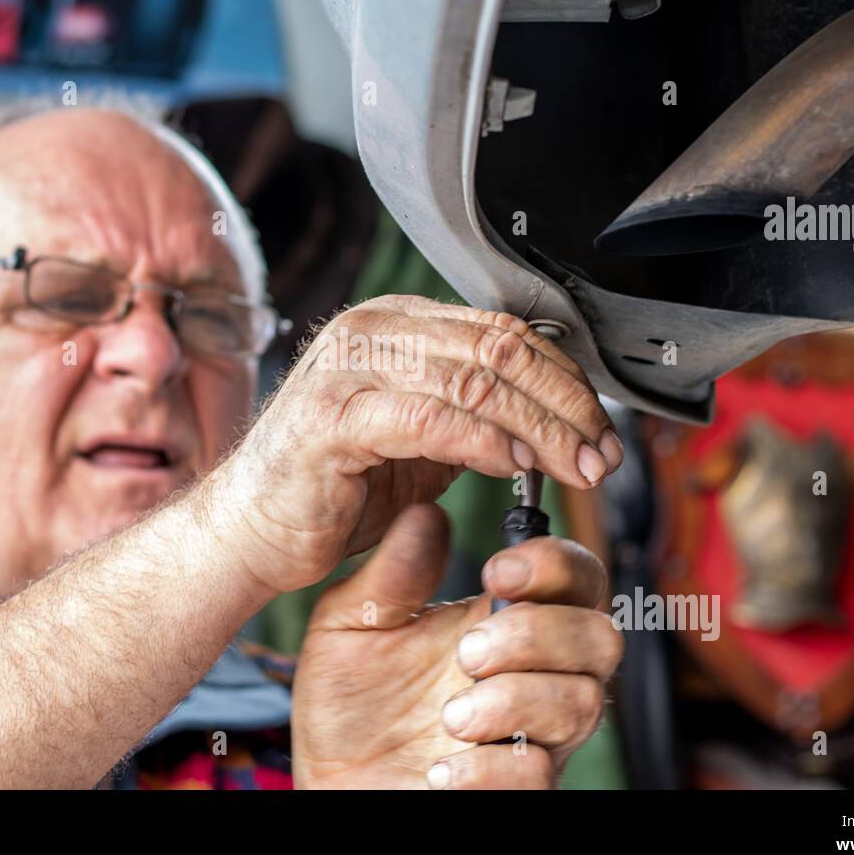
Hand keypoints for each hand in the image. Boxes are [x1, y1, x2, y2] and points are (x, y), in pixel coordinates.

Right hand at [216, 295, 622, 593]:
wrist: (251, 529)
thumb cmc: (334, 488)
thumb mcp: (422, 443)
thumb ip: (477, 418)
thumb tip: (556, 424)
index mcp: (397, 325)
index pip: (504, 333)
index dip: (565, 380)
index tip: (602, 430)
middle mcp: (371, 330)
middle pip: (498, 350)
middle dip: (565, 404)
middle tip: (602, 453)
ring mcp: (348, 367)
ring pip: (473, 381)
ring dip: (539, 428)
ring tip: (574, 467)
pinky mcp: (332, 416)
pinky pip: (428, 419)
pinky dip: (483, 441)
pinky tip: (516, 466)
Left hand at [290, 504, 620, 788]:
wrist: (331, 780)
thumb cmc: (350, 700)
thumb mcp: (353, 624)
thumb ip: (393, 573)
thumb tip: (426, 515)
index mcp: (504, 618)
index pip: (573, 577)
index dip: (554, 564)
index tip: (497, 571)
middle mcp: (533, 673)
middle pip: (600, 637)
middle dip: (540, 635)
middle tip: (469, 651)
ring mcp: (531, 733)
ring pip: (582, 704)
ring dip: (515, 702)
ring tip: (448, 716)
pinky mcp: (516, 787)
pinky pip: (540, 773)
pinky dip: (490, 768)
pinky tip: (441, 766)